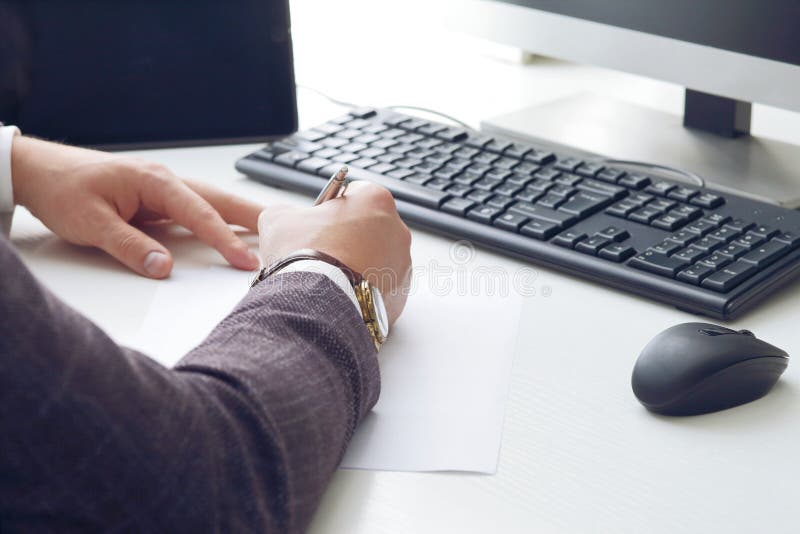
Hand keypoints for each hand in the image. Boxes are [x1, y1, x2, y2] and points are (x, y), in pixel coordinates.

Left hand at [11, 136, 261, 277]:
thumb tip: (165, 268)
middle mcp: (165, 180)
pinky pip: (197, 209)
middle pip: (219, 199)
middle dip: (253, 216)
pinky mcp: (158, 199)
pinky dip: (220, 218)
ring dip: (241, 215)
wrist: (40, 172)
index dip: (225, 239)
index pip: (200, 213)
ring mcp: (164, 189)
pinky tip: (232, 228)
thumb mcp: (91, 224)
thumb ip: (131, 246)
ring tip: (270, 229)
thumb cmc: (63, 189)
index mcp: (154, 181)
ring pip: (212, 201)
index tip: (246, 261)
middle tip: (287, 230)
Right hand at [258, 181, 411, 324]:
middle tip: (321, 254)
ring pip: (377, 259)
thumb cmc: (303, 256)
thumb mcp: (279, 219)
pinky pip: (381, 287)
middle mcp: (397, 229)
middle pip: (369, 228)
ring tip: (330, 278)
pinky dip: (364, 290)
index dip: (332, 209)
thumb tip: (290, 220)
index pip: (354, 194)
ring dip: (358, 265)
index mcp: (375, 200)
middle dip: (348, 238)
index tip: (318, 224)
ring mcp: (403, 264)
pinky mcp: (401, 294)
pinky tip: (343, 294)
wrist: (315, 304)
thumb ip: (290, 212)